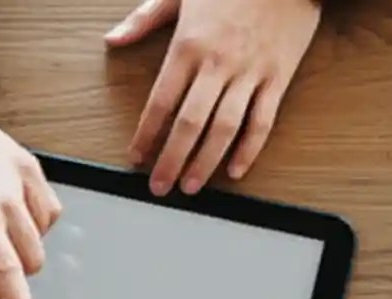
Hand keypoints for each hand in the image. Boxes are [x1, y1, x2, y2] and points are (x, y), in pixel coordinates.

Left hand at [0, 76, 61, 298]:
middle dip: (7, 270)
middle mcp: (7, 195)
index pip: (5, 271)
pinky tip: (7, 212)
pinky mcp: (35, 169)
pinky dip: (32, 225)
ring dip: (17, 246)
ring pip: (41, 241)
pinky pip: (49, 215)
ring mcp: (26, 179)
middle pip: (29, 262)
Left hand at [106, 0, 320, 193]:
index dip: (146, 135)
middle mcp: (217, 64)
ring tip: (190, 186)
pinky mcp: (278, 77)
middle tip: (159, 187)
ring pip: (224, 129)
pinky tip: (235, 170)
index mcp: (188, 45)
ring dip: (205, 163)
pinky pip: (263, 121)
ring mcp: (250, 73)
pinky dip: (249, 149)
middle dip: (171, 161)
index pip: (160, 102)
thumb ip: (143, 19)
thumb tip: (112, 40)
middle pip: (190, 125)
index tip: (137, 157)